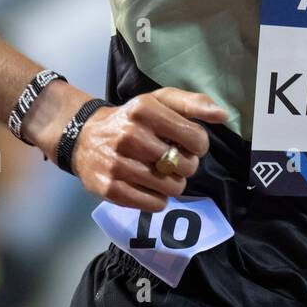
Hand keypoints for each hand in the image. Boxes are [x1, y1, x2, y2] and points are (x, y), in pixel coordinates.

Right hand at [70, 88, 228, 208]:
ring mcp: (118, 164)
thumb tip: (222, 115)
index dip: (198, 145)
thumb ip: (192, 103)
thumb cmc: (131, 119)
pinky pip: (154, 204)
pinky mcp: (110, 189)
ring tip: (159, 172)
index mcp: (145, 110)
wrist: (84, 137)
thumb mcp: (158, 101)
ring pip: (172, 188)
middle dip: (185, 165)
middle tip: (171, 159)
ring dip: (172, 183)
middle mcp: (131, 136)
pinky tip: (147, 185)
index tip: (187, 144)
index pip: (196, 138)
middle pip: (186, 166)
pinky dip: (157, 199)